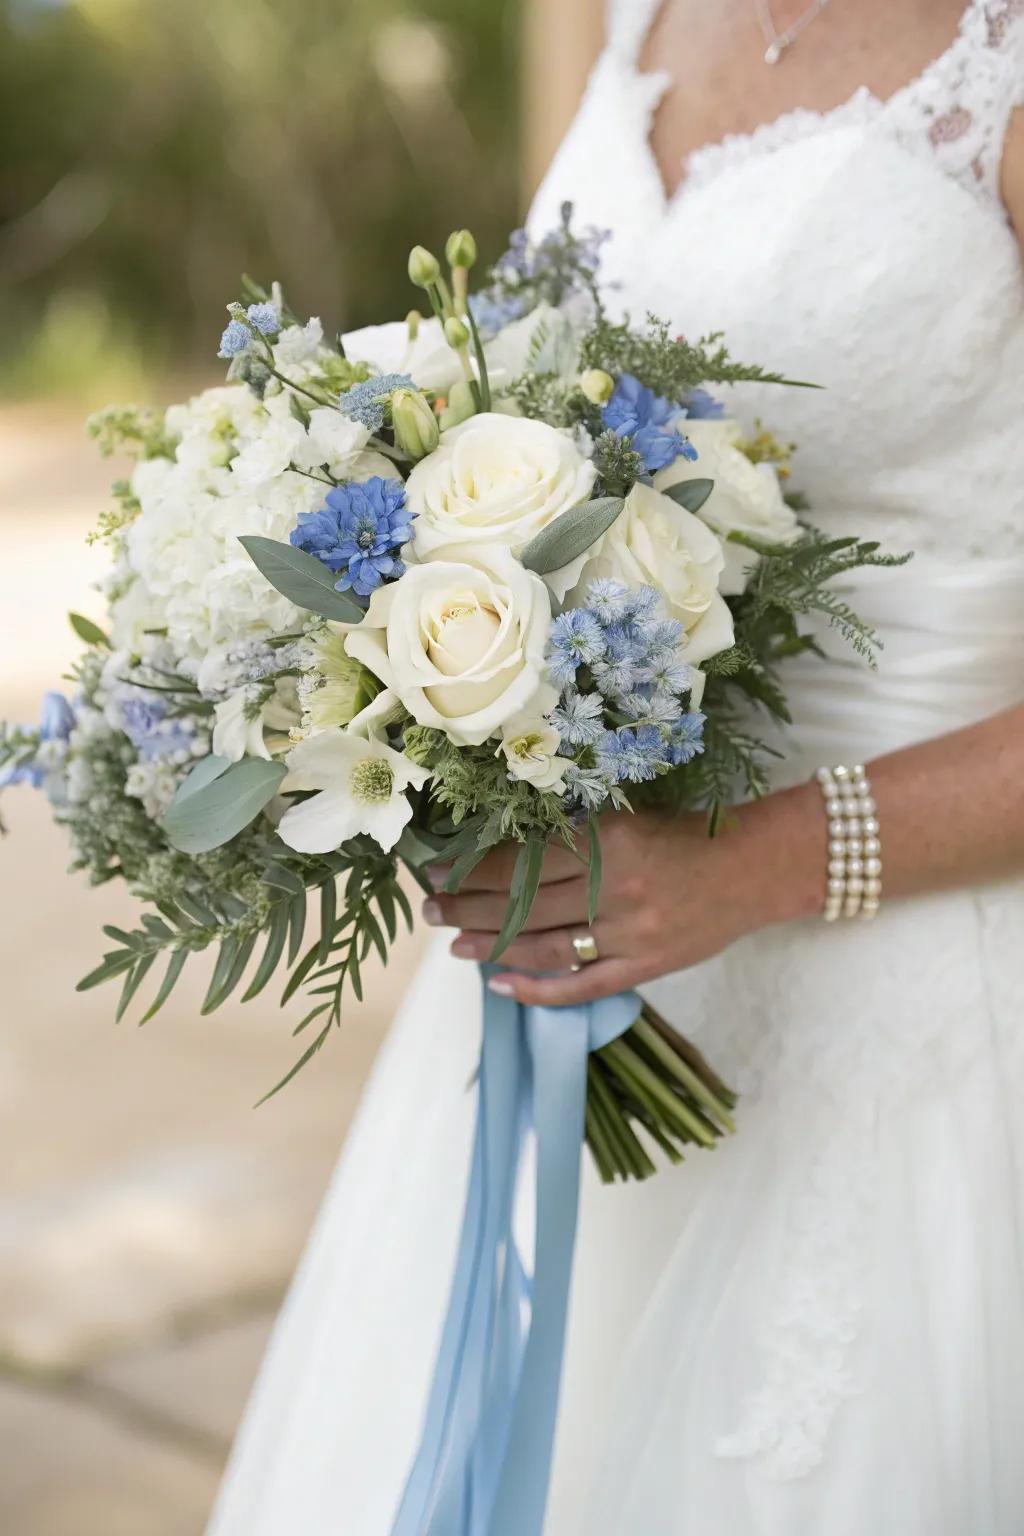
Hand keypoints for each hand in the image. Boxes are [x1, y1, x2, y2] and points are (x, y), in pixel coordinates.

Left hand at [421, 786, 823, 1005]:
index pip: (524, 861)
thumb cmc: (687, 836)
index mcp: (610, 841)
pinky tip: (501, 987)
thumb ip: (576, 838)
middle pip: (525, 904)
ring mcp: (632, 934)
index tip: (439, 870)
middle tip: (431, 910)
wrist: (755, 869)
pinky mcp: (646, 967)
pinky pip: (582, 985)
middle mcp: (617, 888)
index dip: (474, 869)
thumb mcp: (628, 820)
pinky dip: (538, 990)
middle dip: (468, 908)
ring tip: (454, 947)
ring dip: (492, 948)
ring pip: (544, 946)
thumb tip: (503, 855)